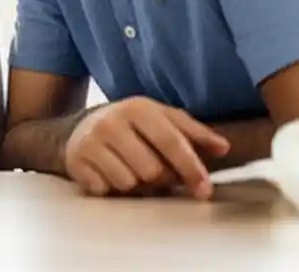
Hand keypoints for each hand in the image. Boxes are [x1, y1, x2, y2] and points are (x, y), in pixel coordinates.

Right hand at [63, 97, 230, 198]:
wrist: (81, 127)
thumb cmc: (132, 126)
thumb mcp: (162, 120)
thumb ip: (193, 133)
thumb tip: (223, 148)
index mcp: (138, 108)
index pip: (171, 142)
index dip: (191, 168)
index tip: (204, 190)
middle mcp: (111, 121)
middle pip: (152, 171)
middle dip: (160, 178)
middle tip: (155, 172)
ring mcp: (90, 141)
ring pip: (129, 183)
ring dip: (135, 185)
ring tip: (131, 171)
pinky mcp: (75, 161)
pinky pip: (105, 190)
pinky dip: (111, 188)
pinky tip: (109, 174)